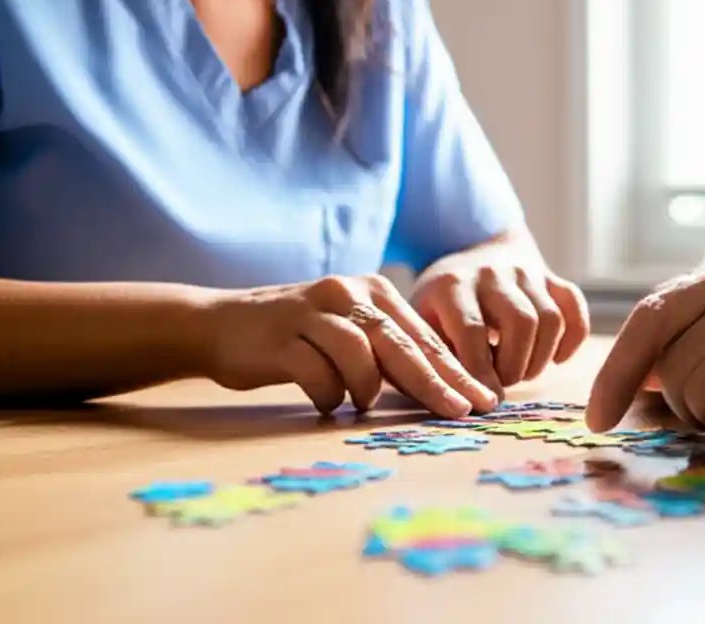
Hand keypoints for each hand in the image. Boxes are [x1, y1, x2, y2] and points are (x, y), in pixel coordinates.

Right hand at [197, 275, 498, 416]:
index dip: (456, 372)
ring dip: (367, 389)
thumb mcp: (350, 336)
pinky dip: (328, 393)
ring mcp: (314, 311)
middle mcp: (348, 293)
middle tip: (462, 412)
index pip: (425, 337)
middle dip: (437, 384)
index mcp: (373, 291)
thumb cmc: (297, 339)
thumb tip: (446, 392)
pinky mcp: (282, 335)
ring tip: (360, 405)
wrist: (220, 324)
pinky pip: (318, 371)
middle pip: (404, 345)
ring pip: (362, 354)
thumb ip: (390, 354)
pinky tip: (326, 404)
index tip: (484, 402)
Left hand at [411, 237, 589, 394]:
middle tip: (503, 384)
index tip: (486, 400)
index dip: (481, 371)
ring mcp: (526, 272)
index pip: (472, 329)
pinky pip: (574, 306)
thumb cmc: (441, 302)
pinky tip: (557, 359)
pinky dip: (573, 338)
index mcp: (452, 284)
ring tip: (521, 373)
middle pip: (521, 322)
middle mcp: (492, 273)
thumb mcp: (423, 320)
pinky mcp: (551, 277)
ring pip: (551, 319)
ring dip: (540, 358)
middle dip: (515, 366)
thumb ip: (435, 357)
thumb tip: (456, 402)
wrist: (471, 247)